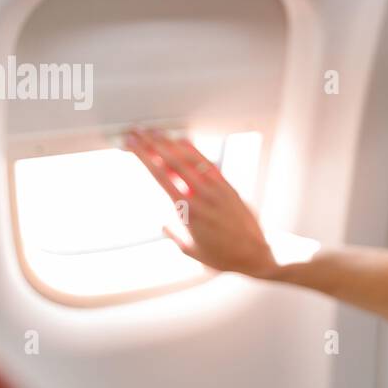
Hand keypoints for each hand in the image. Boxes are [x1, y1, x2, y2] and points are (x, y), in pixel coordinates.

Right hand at [123, 128, 279, 278]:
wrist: (256, 254)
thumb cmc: (223, 257)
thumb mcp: (191, 250)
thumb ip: (174, 235)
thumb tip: (163, 225)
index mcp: (187, 211)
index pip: (160, 176)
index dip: (144, 157)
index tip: (131, 144)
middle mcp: (201, 195)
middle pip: (171, 161)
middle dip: (151, 144)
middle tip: (135, 131)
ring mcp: (216, 189)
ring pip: (190, 158)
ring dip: (170, 142)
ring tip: (153, 131)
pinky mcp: (228, 187)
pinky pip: (209, 164)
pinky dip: (194, 150)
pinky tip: (181, 140)